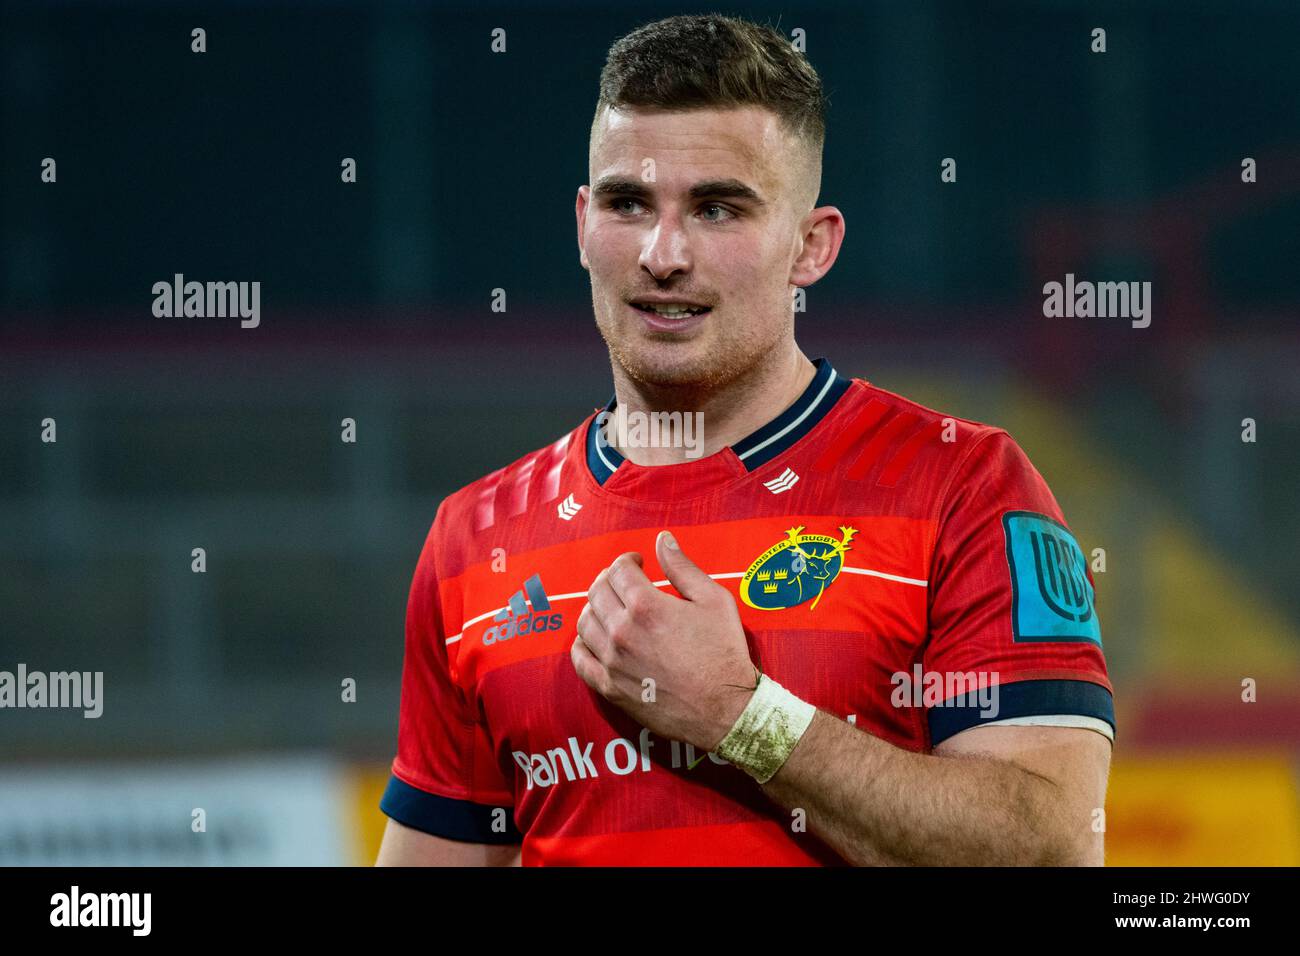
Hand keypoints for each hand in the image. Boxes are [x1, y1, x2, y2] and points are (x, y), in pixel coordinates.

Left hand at [570, 530, 758, 751]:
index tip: (638, 563)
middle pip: (596, 592)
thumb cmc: (724, 653)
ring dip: (595, 608)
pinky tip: (595, 638)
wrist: (726, 709)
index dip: (627, 560)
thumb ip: (683, 567)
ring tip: (612, 608)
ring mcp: (613, 661)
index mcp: (646, 606)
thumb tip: (662, 540)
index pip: (618, 570)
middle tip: (624, 582)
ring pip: (585, 622)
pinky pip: (580, 659)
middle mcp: (622, 631)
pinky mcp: (609, 688)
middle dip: (609, 580)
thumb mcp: (713, 600)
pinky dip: (582, 643)